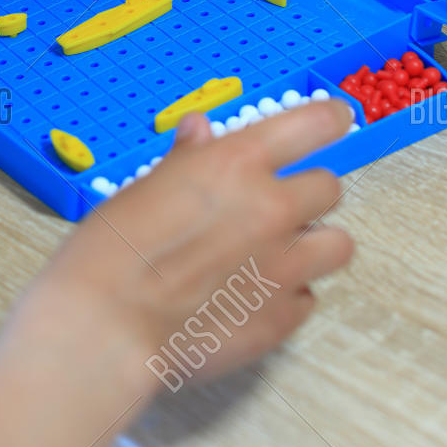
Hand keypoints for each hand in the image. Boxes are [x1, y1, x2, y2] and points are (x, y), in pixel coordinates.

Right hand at [26, 99, 356, 391]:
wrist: (107, 326)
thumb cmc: (111, 251)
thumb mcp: (145, 188)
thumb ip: (187, 160)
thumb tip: (200, 131)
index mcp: (236, 165)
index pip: (312, 125)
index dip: (330, 119)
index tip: (336, 120)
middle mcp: (272, 209)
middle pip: (329, 188)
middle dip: (307, 195)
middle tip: (274, 209)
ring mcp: (284, 268)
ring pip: (338, 245)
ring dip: (313, 246)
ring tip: (278, 258)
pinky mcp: (282, 319)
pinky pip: (307, 299)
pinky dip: (287, 298)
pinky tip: (249, 302)